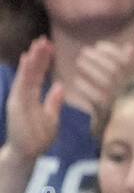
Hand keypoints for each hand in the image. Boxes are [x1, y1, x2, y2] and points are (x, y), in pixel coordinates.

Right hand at [2, 37, 62, 162]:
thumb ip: (53, 102)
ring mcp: (19, 99)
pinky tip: (26, 60)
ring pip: (26, 74)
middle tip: (43, 39)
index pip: (39, 75)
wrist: (26, 154)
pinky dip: (23, 72)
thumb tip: (59, 86)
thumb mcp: (51, 118)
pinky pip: (20, 85)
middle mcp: (24, 95)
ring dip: (31, 59)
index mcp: (33, 96)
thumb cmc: (38, 138)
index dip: (44, 61)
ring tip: (36, 45)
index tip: (50, 46)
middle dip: (37, 55)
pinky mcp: (16, 105)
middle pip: (32, 71)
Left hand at [59, 39, 133, 131]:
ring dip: (88, 69)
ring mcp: (121, 102)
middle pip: (113, 69)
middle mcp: (133, 91)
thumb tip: (129, 48)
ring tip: (79, 64)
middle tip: (83, 53)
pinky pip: (94, 97)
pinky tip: (76, 82)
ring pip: (103, 81)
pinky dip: (84, 88)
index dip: (111, 51)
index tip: (98, 46)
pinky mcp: (108, 114)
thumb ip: (133, 65)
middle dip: (96, 58)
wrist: (131, 135)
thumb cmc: (132, 103)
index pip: (127, 61)